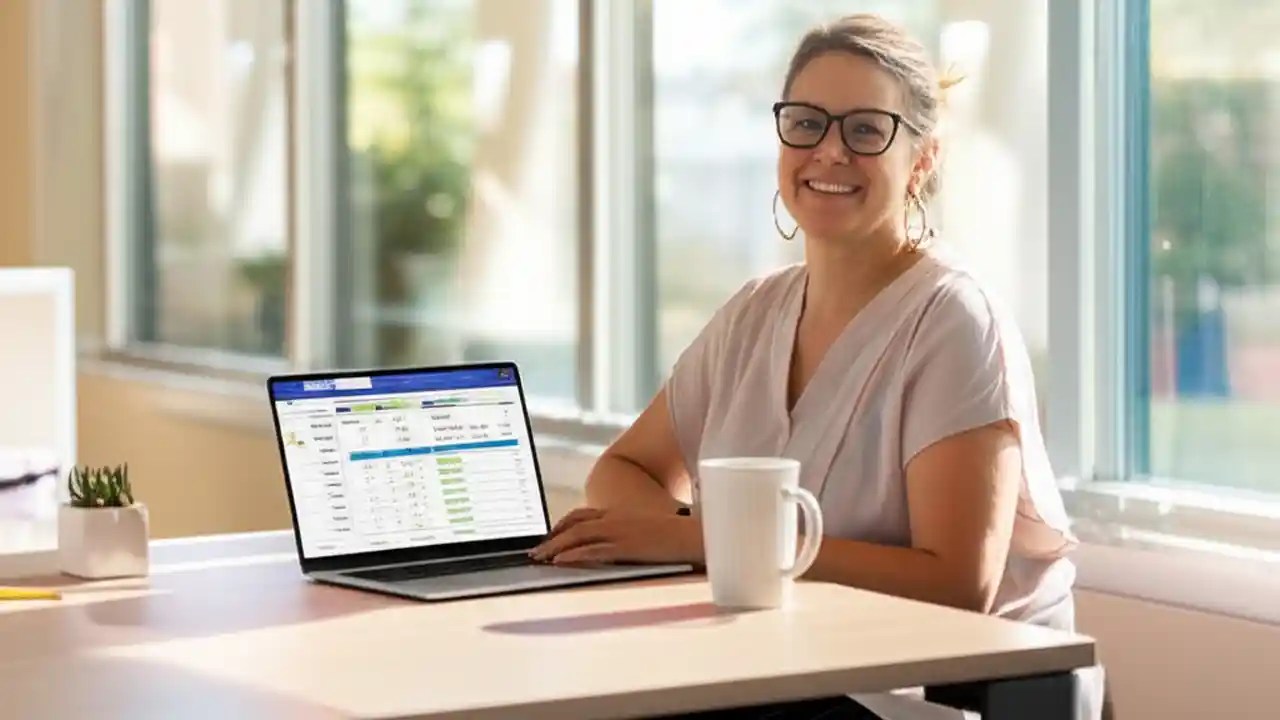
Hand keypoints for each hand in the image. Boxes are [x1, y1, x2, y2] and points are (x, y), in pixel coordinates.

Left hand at [530, 507, 702, 565]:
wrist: (694, 536)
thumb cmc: (676, 537)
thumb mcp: (647, 532)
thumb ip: (629, 535)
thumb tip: (618, 547)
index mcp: (620, 515)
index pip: (582, 516)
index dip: (562, 525)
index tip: (550, 537)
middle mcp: (616, 519)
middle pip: (574, 524)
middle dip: (552, 537)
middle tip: (537, 551)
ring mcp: (619, 532)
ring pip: (577, 535)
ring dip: (555, 546)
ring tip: (540, 558)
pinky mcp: (625, 546)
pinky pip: (592, 550)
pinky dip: (572, 554)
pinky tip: (559, 561)